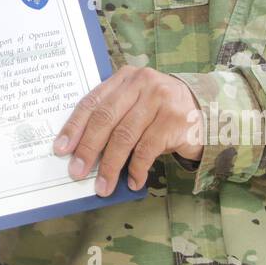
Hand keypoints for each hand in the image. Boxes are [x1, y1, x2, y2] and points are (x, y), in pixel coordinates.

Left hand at [54, 66, 202, 195]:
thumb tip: (82, 153)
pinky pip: (147, 149)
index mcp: (125, 78)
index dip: (74, 126)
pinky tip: (133, 182)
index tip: (61, 148)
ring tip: (102, 186)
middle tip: (77, 172)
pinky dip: (137, 170)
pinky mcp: (175, 120)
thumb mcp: (135, 104)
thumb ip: (112, 117)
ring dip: (110, 166)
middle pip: (106, 118)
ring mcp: (160, 99)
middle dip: (88, 148)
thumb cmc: (159, 113)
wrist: (204, 112)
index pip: (92, 102)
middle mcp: (142, 83)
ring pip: (125, 137)